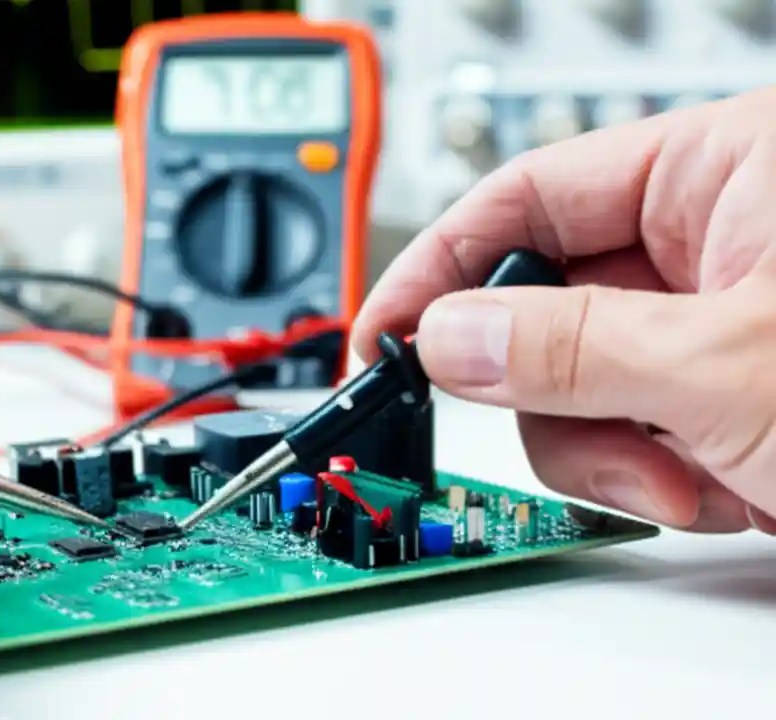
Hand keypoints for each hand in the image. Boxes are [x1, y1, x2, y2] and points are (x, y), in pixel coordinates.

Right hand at [351, 86, 775, 533]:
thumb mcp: (729, 363)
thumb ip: (569, 349)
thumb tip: (446, 340)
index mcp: (720, 171)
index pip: (528, 195)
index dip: (440, 267)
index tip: (381, 334)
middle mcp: (713, 242)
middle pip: (545, 311)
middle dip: (555, 401)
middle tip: (563, 431)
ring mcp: (718, 325)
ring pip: (583, 391)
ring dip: (617, 458)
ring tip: (693, 483)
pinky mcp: (726, 398)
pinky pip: (636, 435)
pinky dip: (666, 480)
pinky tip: (737, 489)